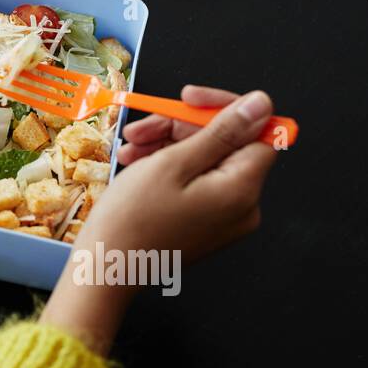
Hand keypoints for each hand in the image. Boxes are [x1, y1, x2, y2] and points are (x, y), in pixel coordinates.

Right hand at [39, 87, 278, 351]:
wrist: (107, 268)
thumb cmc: (134, 217)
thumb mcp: (174, 163)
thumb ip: (221, 131)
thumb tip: (261, 104)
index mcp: (242, 190)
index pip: (256, 132)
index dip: (222, 109)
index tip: (186, 99)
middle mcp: (243, 207)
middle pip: (225, 146)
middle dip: (182, 129)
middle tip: (142, 127)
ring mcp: (224, 220)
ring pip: (204, 163)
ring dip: (167, 146)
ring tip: (130, 148)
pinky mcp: (205, 227)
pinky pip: (195, 185)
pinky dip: (167, 169)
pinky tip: (135, 164)